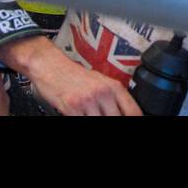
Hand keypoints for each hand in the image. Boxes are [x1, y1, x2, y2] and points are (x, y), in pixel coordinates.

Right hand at [0, 36, 140, 115]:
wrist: (50, 65)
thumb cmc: (75, 75)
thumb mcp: (100, 82)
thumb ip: (114, 97)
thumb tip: (126, 112)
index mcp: (114, 87)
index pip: (133, 111)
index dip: (136, 119)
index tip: (136, 122)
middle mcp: (103, 93)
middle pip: (118, 119)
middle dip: (115, 122)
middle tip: (106, 118)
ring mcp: (88, 102)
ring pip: (101, 122)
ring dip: (98, 121)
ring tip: (92, 116)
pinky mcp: (72, 108)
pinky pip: (82, 122)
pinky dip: (83, 121)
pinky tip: (82, 117)